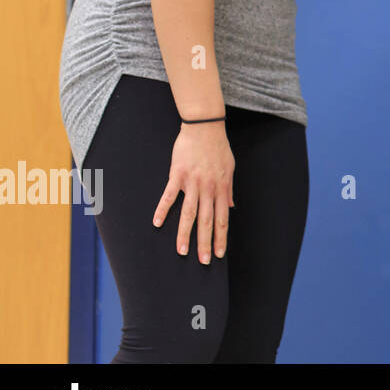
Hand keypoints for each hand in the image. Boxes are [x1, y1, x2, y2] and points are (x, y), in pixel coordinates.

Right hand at [153, 121, 234, 264]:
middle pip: (207, 221)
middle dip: (205, 243)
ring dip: (185, 234)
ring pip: (189, 214)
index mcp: (221, 189)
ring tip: (182, 251)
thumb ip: (228, 189)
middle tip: (203, 262)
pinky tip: (158, 224)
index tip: (218, 254)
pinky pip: (169, 196)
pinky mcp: (178, 175)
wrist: (205, 127)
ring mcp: (192, 183)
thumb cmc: (218, 148)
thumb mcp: (229, 169)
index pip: (222, 219)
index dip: (220, 238)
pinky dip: (163, 210)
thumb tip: (231, 207)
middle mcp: (208, 189)